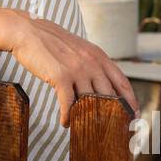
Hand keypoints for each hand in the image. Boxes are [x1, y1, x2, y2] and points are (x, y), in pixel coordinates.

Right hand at [8, 14, 138, 126]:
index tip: (133, 115)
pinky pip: (68, 104)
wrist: (26, 31)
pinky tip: (65, 122)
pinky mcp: (61, 76)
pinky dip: (67, 117)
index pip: (122, 82)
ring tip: (85, 128)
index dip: (130, 101)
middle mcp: (92, 62)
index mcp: (98, 56)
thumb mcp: (77, 49)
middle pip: (110, 96)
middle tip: (112, 129)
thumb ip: (90, 63)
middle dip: (113, 115)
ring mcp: (77, 70)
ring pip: (90, 102)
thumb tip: (97, 85)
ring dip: (87, 118)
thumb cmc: (49, 41)